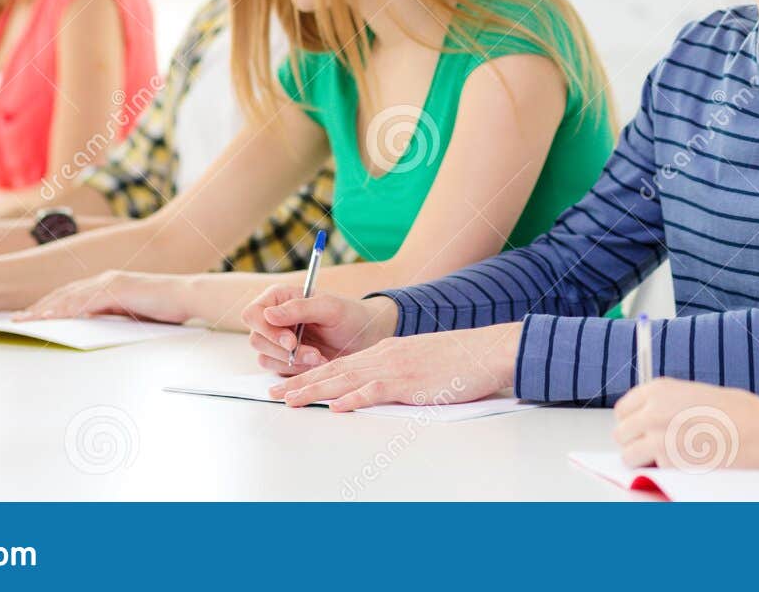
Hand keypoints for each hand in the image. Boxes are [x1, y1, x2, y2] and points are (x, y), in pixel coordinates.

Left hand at [12, 271, 194, 324]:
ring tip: (26, 319)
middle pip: (64, 294)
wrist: (188, 296)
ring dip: (46, 308)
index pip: (71, 296)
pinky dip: (66, 309)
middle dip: (39, 307)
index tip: (31, 316)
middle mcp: (105, 280)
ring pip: (69, 296)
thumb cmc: (166, 306)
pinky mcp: (117, 288)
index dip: (49, 306)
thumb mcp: (131, 314)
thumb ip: (111, 316)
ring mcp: (111, 282)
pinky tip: (52, 316)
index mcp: (108, 285)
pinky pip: (85, 300)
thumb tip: (92, 326)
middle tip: (17, 319)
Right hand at [240, 286, 396, 371]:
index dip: (267, 330)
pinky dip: (297, 371)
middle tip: (314, 353)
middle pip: (257, 339)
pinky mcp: (284, 360)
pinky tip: (317, 363)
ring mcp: (277, 341)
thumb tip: (268, 314)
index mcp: (279, 298)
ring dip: (293, 363)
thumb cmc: (349, 316)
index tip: (291, 341)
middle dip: (285, 351)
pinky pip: (277, 371)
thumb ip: (299, 308)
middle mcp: (274, 319)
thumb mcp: (330, 307)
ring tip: (320, 357)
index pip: (253, 314)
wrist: (363, 338)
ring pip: (265, 358)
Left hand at [271, 323, 519, 411]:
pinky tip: (335, 407)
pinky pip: (375, 391)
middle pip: (334, 370)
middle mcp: (385, 356)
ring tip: (289, 399)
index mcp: (387, 352)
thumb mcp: (421, 362)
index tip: (289, 383)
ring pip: (346, 379)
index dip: (312, 374)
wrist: (485, 351)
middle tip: (273, 391)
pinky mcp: (410, 382)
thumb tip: (378, 388)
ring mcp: (396, 368)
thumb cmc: (459, 361)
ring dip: (315, 391)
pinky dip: (353, 399)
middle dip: (301, 382)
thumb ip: (398, 372)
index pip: (341, 363)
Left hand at [613, 377, 758, 473]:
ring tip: (666, 458)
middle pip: (621, 432)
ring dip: (642, 459)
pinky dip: (659, 471)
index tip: (642, 431)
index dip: (633, 422)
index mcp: (659, 389)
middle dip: (635, 441)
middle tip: (655, 447)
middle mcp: (652, 409)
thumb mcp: (693, 393)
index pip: (624, 409)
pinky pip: (648, 470)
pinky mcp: (668, 460)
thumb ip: (665, 404)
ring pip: (628, 454)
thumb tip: (645, 421)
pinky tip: (681, 464)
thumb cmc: (736, 412)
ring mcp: (657, 435)